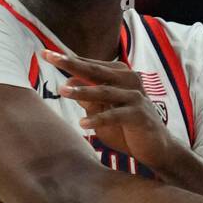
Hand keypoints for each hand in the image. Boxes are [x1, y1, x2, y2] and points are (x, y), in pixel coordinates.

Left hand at [41, 50, 177, 170]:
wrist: (157, 148)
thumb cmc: (127, 128)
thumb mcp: (103, 112)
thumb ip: (88, 98)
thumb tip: (67, 84)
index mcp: (119, 75)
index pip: (90, 65)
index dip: (68, 59)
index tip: (45, 53)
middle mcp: (129, 80)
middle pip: (96, 71)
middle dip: (72, 64)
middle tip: (50, 57)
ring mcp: (135, 97)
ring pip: (105, 91)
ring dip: (83, 91)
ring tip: (62, 91)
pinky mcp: (140, 115)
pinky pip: (116, 115)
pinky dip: (99, 119)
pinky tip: (83, 124)